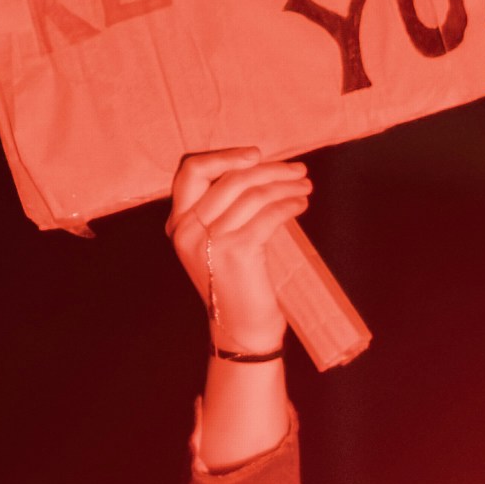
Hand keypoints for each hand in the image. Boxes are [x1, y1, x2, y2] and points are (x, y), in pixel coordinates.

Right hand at [166, 149, 314, 356]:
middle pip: (230, 178)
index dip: (224, 156)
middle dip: (270, 169)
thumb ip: (223, 208)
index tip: (256, 156)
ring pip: (253, 194)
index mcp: (179, 224)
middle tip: (298, 170)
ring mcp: (210, 241)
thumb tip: (259, 168)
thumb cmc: (236, 281)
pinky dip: (290, 204)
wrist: (241, 328)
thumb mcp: (216, 241)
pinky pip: (269, 214)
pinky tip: (302, 204)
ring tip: (305, 186)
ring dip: (286, 185)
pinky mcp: (237, 252)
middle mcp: (187, 230)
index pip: (190, 171)